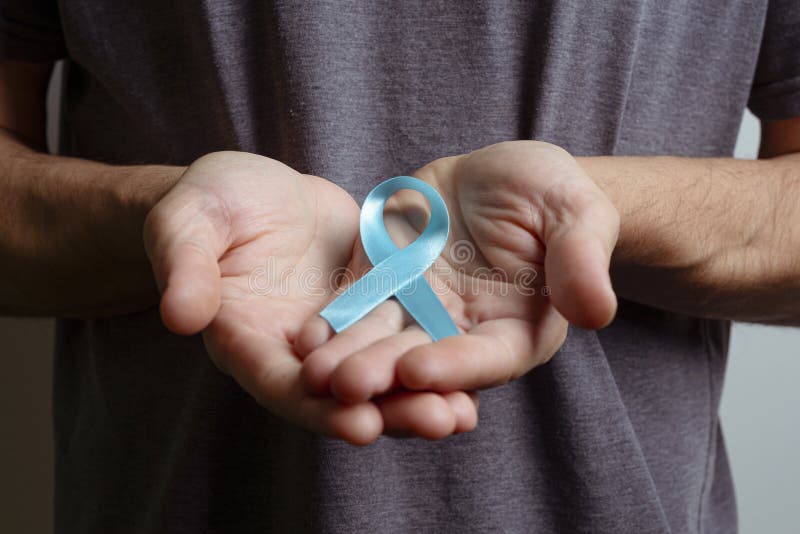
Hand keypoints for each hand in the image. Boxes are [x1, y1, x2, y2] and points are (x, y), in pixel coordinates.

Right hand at [143, 151, 476, 443]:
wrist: (251, 189)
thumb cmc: (208, 203)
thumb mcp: (188, 223)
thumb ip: (185, 266)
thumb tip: (180, 315)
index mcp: (248, 340)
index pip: (281, 385)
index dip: (318, 408)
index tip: (362, 425)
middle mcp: (295, 350)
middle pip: (341, 394)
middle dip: (391, 411)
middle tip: (441, 421)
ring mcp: (336, 331)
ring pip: (378, 372)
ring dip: (421, 394)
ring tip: (465, 411)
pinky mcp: (369, 304)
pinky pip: (401, 334)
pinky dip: (431, 353)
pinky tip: (473, 366)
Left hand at [297, 141, 618, 427]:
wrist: (501, 176)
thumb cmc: (551, 194)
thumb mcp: (576, 212)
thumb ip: (580, 260)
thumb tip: (597, 312)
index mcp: (516, 329)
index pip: (487, 357)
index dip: (455, 365)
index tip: (419, 369)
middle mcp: (463, 332)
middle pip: (424, 361)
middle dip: (386, 374)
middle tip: (346, 386)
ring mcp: (419, 311)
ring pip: (381, 341)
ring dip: (348, 359)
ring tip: (313, 371)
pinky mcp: (385, 284)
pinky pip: (357, 307)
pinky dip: (333, 323)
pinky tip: (302, 336)